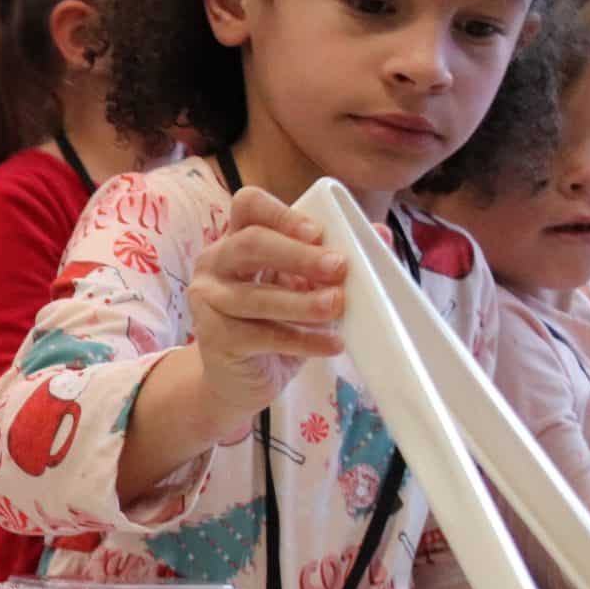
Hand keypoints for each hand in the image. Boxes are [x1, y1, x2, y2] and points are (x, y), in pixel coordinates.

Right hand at [183, 187, 347, 424]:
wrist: (238, 382)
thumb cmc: (273, 326)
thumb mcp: (303, 289)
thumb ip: (331, 261)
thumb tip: (381, 234)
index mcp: (236, 240)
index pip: (249, 206)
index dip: (283, 214)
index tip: (319, 232)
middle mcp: (215, 264)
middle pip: (250, 244)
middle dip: (298, 255)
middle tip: (339, 267)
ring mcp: (209, 301)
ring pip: (256, 296)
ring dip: (302, 301)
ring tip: (337, 305)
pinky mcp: (214, 338)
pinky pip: (264, 335)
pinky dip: (303, 340)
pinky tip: (332, 344)